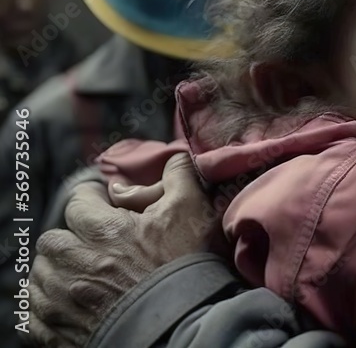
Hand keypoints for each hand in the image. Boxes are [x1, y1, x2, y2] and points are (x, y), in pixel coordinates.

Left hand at [26, 153, 218, 346]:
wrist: (182, 328)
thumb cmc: (185, 268)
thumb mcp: (191, 212)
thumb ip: (179, 177)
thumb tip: (173, 156)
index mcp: (103, 231)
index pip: (78, 201)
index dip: (93, 200)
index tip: (106, 207)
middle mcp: (76, 263)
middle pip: (52, 240)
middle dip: (69, 238)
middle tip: (92, 245)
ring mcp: (64, 300)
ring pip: (40, 275)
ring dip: (56, 271)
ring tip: (80, 274)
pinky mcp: (59, 332)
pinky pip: (32, 314)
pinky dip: (44, 306)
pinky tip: (68, 303)